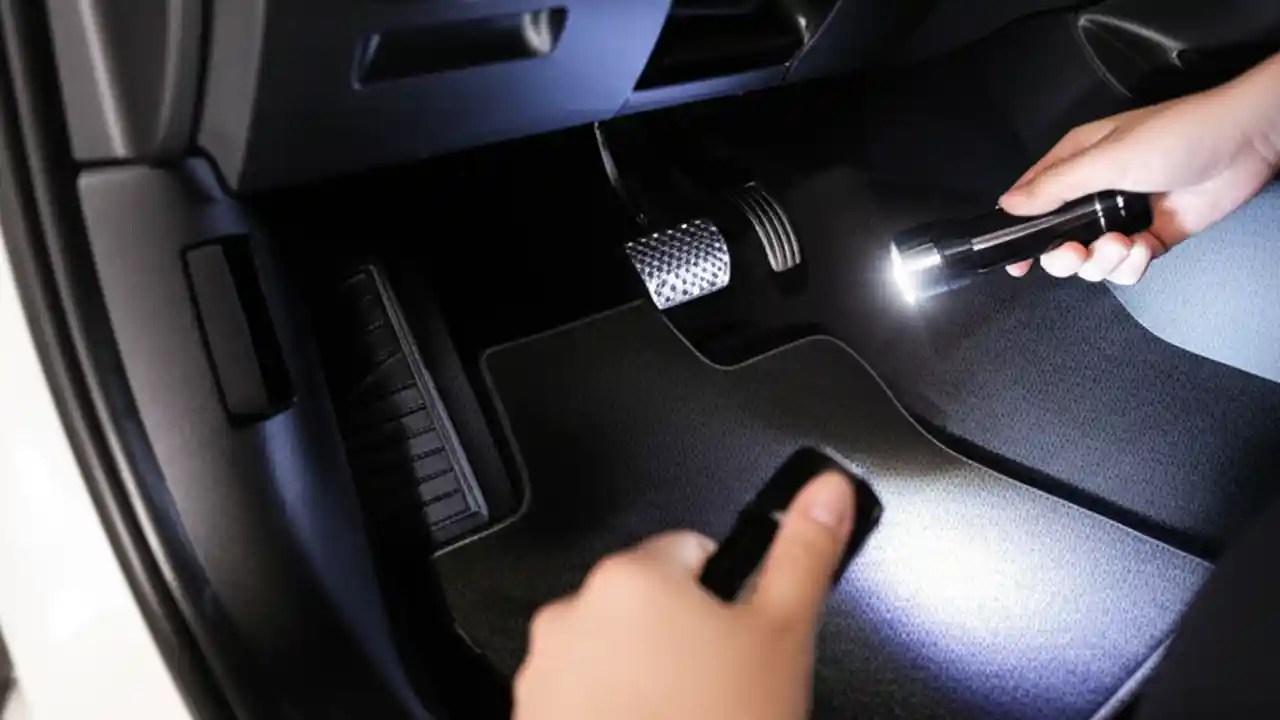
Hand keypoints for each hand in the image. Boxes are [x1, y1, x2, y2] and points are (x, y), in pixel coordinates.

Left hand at [513, 472, 855, 719]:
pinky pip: (579, 697)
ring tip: (682, 716)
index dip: (726, 598)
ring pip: (612, 651)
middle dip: (683, 638)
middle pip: (649, 603)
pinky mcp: (531, 715)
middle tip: (717, 689)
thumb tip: (826, 490)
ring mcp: (544, 670)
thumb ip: (804, 552)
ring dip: (642, 675)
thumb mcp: (782, 636)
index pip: (692, 551)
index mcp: (633, 578)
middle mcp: (573, 613)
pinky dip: (607, 711)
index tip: (735, 639)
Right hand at [1001, 55, 1279, 284]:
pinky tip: (1145, 246)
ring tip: (1125, 243)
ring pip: (1092, 259)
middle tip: (1077, 251)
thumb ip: (1055, 187)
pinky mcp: (1152, 235)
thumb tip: (1008, 204)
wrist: (1245, 143)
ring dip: (1104, 261)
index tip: (1015, 262)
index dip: (1018, 232)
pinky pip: (1127, 266)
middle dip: (1064, 256)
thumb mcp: (1106, 158)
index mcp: (1076, 163)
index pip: (1031, 201)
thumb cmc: (1178, 134)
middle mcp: (1095, 192)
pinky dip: (1132, 265)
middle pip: (1058, 240)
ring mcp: (1123, 216)